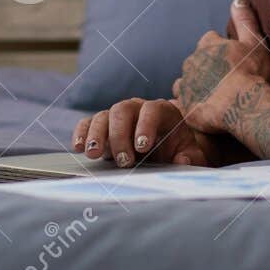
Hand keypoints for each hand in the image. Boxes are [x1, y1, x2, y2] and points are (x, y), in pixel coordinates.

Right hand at [72, 97, 215, 167]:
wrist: (165, 147)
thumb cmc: (178, 148)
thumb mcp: (190, 153)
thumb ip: (191, 157)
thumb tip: (183, 161)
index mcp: (162, 111)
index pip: (152, 110)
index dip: (146, 126)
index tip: (142, 147)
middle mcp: (137, 108)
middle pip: (123, 111)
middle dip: (120, 135)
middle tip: (123, 161)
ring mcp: (118, 116)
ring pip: (104, 115)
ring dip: (97, 134)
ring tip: (94, 154)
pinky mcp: (103, 126)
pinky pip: (88, 123)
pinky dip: (82, 133)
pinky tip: (78, 147)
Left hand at [172, 0, 269, 132]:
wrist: (244, 103)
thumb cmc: (253, 72)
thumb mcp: (254, 41)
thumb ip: (244, 20)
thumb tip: (237, 0)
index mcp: (207, 44)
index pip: (209, 41)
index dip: (220, 52)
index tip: (231, 62)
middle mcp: (192, 62)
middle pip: (196, 62)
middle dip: (206, 69)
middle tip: (224, 81)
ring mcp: (186, 84)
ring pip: (184, 83)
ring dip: (194, 87)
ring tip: (211, 96)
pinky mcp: (185, 106)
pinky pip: (182, 105)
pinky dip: (189, 106)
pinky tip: (201, 110)